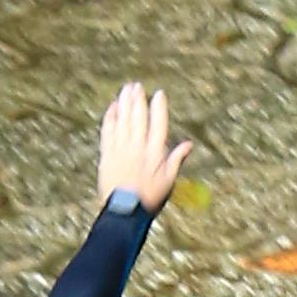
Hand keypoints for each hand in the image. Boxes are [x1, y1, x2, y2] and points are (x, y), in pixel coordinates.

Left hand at [96, 81, 193, 212]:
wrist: (125, 211)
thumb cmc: (149, 198)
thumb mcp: (168, 181)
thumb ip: (177, 159)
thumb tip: (189, 144)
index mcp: (155, 152)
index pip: (159, 123)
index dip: (159, 107)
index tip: (159, 94)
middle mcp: (138, 146)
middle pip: (139, 117)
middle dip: (138, 99)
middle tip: (137, 85)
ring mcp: (121, 148)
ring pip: (123, 119)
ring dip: (125, 102)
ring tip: (126, 89)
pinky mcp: (107, 153)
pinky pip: (108, 130)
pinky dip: (110, 117)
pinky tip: (113, 107)